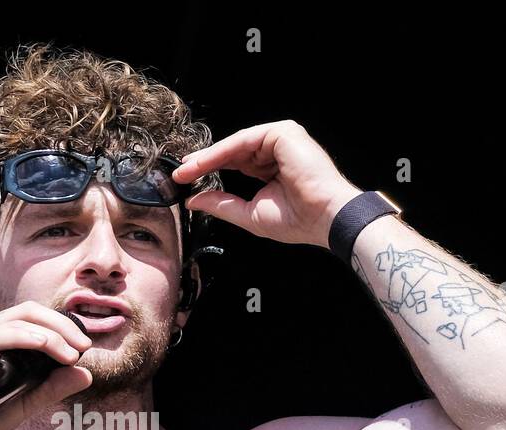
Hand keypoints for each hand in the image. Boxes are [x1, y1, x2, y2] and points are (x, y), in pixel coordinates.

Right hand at [0, 302, 93, 429]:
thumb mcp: (24, 404)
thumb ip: (51, 389)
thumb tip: (85, 374)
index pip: (34, 318)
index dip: (63, 325)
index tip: (84, 345)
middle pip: (29, 311)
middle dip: (62, 325)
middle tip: (83, 345)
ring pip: (18, 319)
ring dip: (51, 333)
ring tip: (71, 352)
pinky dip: (26, 337)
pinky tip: (46, 345)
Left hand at [172, 120, 362, 247]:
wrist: (325, 217)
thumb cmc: (297, 220)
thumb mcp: (249, 214)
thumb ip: (222, 204)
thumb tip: (193, 200)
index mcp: (273, 168)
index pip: (236, 163)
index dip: (211, 170)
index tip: (185, 180)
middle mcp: (278, 150)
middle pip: (233, 151)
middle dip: (204, 162)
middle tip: (179, 172)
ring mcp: (282, 138)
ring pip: (236, 145)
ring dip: (209, 157)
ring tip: (187, 169)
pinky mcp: (283, 132)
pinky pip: (244, 140)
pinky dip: (222, 152)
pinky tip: (204, 163)